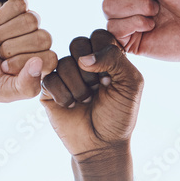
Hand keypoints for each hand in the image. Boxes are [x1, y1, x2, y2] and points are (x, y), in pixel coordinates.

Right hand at [0, 0, 57, 101]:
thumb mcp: (0, 91)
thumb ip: (25, 87)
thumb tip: (38, 63)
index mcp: (40, 64)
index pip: (50, 59)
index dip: (24, 63)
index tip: (4, 67)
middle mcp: (36, 41)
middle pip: (43, 38)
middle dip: (13, 48)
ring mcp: (25, 22)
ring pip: (32, 19)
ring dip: (5, 32)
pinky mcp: (11, 5)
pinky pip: (20, 4)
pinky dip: (0, 16)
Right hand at [41, 30, 143, 166]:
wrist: (102, 145)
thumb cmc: (119, 115)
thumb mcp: (130, 83)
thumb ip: (114, 59)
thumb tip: (83, 57)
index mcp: (105, 55)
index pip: (99, 35)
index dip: (104, 53)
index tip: (112, 76)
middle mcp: (84, 61)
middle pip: (77, 43)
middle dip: (90, 71)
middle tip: (97, 88)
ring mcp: (65, 74)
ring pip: (63, 63)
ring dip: (78, 87)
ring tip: (86, 101)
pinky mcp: (48, 89)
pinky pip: (49, 80)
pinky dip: (63, 96)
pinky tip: (72, 106)